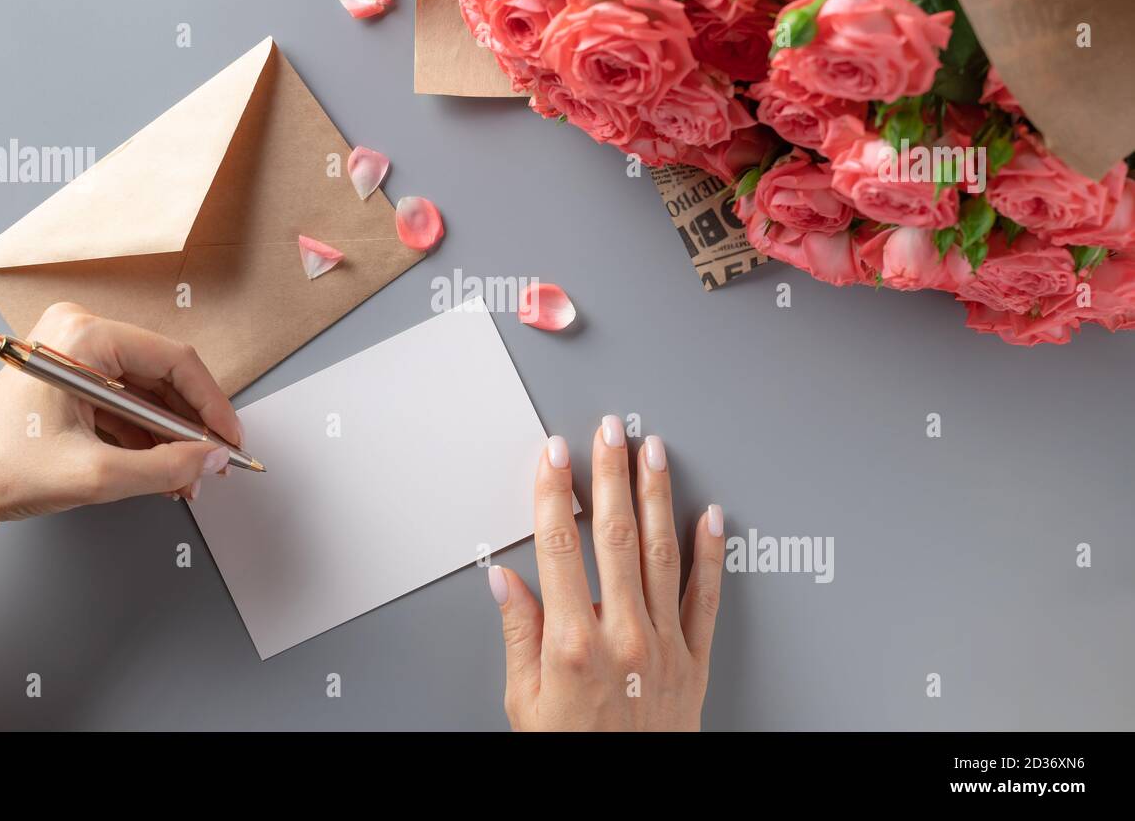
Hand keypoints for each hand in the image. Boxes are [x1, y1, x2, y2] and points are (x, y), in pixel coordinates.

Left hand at [0, 302, 242, 536]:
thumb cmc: (2, 471)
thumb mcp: (98, 475)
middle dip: (191, 425)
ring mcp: (73, 355)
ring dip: (172, 437)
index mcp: (81, 336)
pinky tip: (164, 469)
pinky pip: (126, 403)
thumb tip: (212, 458)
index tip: (230, 439)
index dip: (212, 404)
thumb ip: (167, 467)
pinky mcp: (70, 380)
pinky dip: (148, 437)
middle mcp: (78, 334)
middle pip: (163, 375)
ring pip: (147, 392)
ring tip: (189, 477)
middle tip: (216, 462)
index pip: (173, 360)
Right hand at [487, 416, 723, 730]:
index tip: (552, 458)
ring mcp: (663, 645)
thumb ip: (518, 633)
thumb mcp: (524, 701)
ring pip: (661, 552)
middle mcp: (621, 637)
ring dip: (656, 495)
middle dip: (610, 474)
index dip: (554, 493)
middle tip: (609, 432)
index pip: (559, 546)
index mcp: (572, 643)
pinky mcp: (694, 660)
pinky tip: (708, 517)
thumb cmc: (572, 753)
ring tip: (652, 452)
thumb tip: (505, 581)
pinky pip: (706, 596)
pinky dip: (710, 552)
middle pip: (615, 535)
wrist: (625, 799)